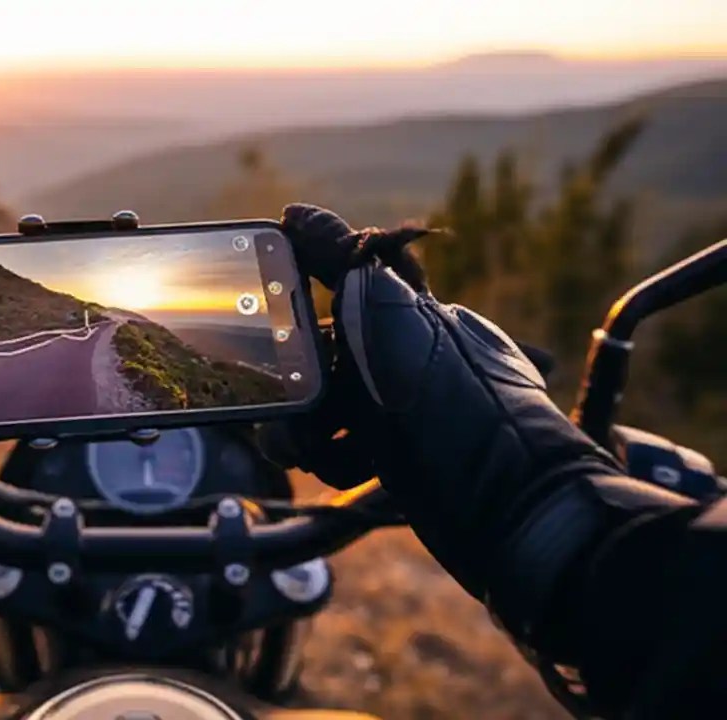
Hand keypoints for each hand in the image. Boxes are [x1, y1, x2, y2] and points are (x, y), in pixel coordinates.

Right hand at [261, 204, 648, 641]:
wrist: (504, 496)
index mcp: (392, 310)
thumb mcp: (392, 310)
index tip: (264, 339)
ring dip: (301, 429)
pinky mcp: (389, 456)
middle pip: (305, 360)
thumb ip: (341, 258)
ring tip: (317, 447)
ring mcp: (389, 407)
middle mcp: (389, 354)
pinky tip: (348, 466)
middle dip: (287, 386)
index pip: (317, 296)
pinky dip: (329, 458)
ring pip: (311, 409)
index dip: (285, 317)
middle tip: (291, 407)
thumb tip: (294, 213)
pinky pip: (333, 450)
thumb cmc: (452, 396)